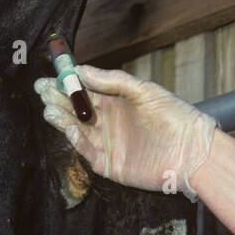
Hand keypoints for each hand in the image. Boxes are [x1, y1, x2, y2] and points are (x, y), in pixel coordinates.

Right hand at [36, 66, 214, 201]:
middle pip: (75, 110)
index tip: (50, 77)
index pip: (84, 92)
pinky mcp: (108, 165)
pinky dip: (75, 139)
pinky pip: (86, 150)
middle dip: (58, 100)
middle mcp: (108, 123)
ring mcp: (107, 144)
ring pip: (77, 130)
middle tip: (42, 90)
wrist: (192, 152)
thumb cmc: (174, 116)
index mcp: (115, 103)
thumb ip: (114, 81)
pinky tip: (67, 125)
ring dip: (62, 118)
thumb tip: (82, 69)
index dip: (67, 84)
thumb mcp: (145, 91)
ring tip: (49, 108)